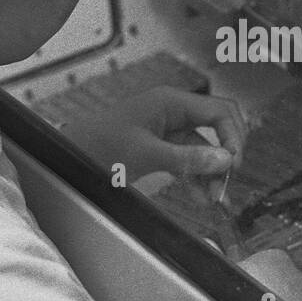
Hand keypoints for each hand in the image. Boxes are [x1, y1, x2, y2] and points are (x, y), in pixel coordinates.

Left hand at [68, 86, 246, 181]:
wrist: (67, 155)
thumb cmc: (98, 146)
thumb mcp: (146, 154)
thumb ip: (188, 158)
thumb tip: (225, 160)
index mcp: (170, 101)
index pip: (219, 111)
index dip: (233, 137)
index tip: (234, 166)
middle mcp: (173, 110)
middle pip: (217, 126)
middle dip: (226, 154)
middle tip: (228, 182)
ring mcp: (166, 128)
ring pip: (203, 146)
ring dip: (212, 170)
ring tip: (215, 199)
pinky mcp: (159, 145)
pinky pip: (188, 157)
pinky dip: (196, 175)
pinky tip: (201, 195)